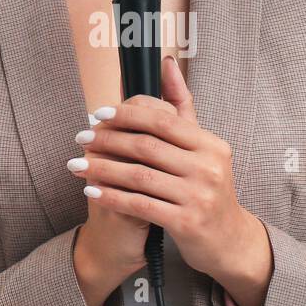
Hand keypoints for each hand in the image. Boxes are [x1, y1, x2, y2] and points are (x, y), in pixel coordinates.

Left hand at [66, 55, 272, 305]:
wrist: (228, 242)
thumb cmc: (208, 191)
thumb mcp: (203, 149)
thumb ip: (182, 107)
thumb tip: (166, 63)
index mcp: (211, 145)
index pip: (163, 120)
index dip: (127, 114)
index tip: (99, 114)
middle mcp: (208, 167)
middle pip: (147, 146)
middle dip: (108, 140)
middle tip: (81, 137)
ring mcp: (199, 196)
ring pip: (138, 175)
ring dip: (101, 169)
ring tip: (77, 164)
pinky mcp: (186, 223)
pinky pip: (139, 205)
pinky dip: (111, 197)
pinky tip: (91, 192)